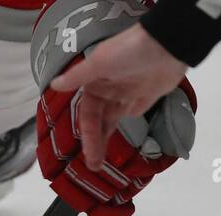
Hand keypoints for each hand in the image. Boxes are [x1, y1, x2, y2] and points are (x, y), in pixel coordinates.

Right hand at [50, 23, 189, 171]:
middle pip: (98, 121)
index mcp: (95, 82)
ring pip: (113, 121)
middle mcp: (108, 89)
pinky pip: (132, 114)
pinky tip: (121, 139)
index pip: (88, 115)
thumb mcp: (99, 63)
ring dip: (107, 139)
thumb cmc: (129, 51)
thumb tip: (54, 84)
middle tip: (94, 165)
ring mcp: (127, 93)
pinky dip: (126, 126)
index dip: (87, 134)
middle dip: (95, 143)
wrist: (166, 45)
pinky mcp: (145, 96)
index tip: (88, 153)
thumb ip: (77, 77)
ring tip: (101, 161)